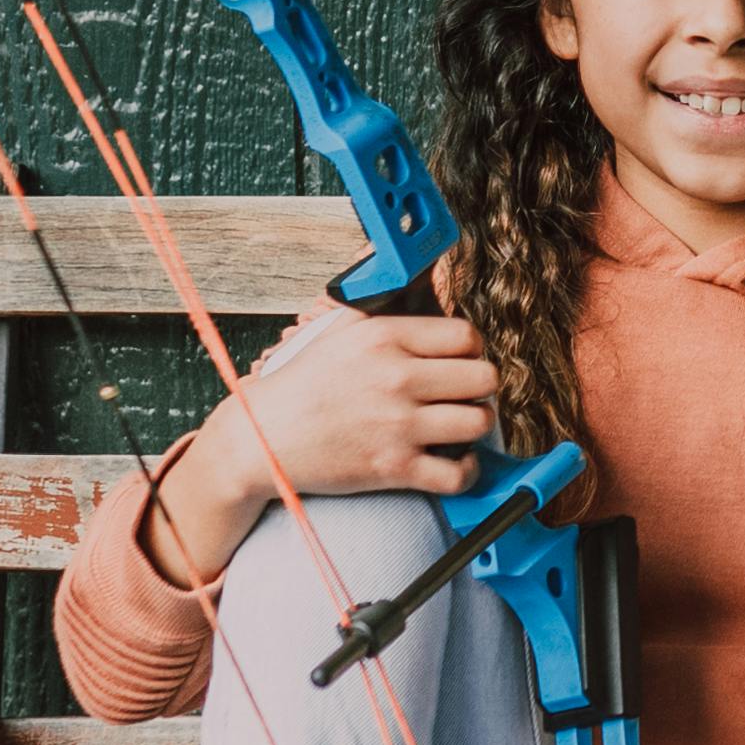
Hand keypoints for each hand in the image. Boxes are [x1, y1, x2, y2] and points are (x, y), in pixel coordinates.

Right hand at [142, 302, 500, 590]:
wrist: (261, 439)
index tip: (460, 362)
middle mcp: (396, 376)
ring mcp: (397, 423)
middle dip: (478, 387)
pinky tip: (453, 460)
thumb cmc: (301, 386)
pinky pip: (460, 472)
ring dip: (474, 426)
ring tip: (457, 425)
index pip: (465, 335)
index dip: (470, 350)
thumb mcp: (337, 332)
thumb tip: (402, 272)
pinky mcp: (394, 466)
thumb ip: (377, 307)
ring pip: (479, 421)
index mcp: (383, 337)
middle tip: (462, 395)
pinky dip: (466, 470)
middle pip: (483, 377)